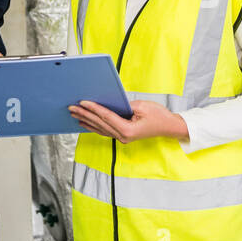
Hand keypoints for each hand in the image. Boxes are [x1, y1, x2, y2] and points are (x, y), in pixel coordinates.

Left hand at [68, 99, 187, 143]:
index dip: (94, 109)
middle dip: (85, 114)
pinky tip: (86, 123)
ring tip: (74, 115)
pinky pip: (105, 131)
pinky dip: (94, 126)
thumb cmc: (159, 116)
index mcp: (128, 130)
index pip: (106, 117)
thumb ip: (125, 105)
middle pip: (100, 124)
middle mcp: (123, 137)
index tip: (83, 102)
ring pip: (100, 129)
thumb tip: (110, 102)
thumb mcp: (142, 106)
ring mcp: (122, 138)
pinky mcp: (123, 136)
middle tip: (72, 108)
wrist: (169, 127)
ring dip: (87, 121)